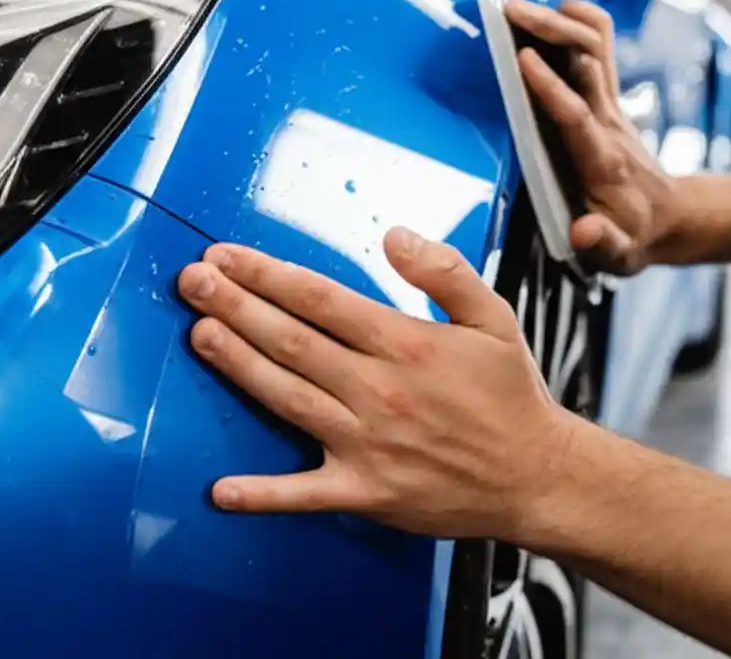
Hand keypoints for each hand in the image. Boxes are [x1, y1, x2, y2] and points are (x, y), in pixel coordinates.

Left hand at [177, 228, 587, 540]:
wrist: (537, 477)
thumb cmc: (510, 398)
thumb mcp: (494, 317)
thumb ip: (444, 270)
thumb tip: (394, 236)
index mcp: (407, 343)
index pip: (320, 298)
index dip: (267, 274)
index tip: (228, 257)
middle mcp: (380, 391)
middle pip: (292, 340)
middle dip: (236, 307)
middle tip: (192, 282)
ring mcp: (368, 444)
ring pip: (288, 397)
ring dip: (238, 366)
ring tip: (199, 336)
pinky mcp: (366, 491)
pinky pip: (305, 494)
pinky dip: (263, 495)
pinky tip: (221, 490)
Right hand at [506, 0, 683, 274]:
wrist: (669, 218)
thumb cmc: (633, 237)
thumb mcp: (618, 256)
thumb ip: (601, 244)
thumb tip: (583, 231)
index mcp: (600, 161)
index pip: (575, 115)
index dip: (550, 86)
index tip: (523, 58)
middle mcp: (607, 124)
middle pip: (583, 63)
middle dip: (550, 32)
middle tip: (509, 11)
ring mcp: (609, 105)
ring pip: (592, 46)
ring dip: (559, 20)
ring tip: (519, 6)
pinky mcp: (606, 97)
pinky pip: (599, 45)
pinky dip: (579, 21)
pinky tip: (553, 11)